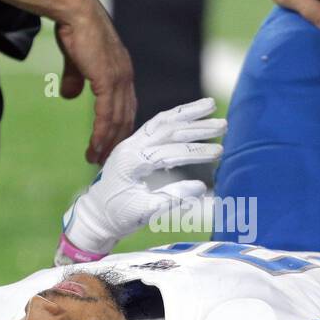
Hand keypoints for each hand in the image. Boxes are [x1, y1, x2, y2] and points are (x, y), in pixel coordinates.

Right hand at [53, 0, 136, 164]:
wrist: (74, 10)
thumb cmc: (74, 28)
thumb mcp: (75, 59)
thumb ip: (75, 78)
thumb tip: (69, 96)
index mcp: (122, 72)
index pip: (125, 106)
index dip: (119, 127)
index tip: (110, 144)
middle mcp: (125, 77)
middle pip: (125, 118)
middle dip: (115, 141)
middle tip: (105, 160)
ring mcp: (119, 79)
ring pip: (117, 120)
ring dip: (107, 143)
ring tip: (96, 159)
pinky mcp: (108, 80)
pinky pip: (107, 114)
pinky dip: (102, 133)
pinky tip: (96, 146)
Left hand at [58, 97, 224, 260]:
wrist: (96, 214)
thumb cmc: (118, 216)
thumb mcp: (144, 212)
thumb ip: (171, 199)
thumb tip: (201, 187)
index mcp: (129, 163)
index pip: (167, 153)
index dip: (194, 153)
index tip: (219, 152)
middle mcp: (130, 146)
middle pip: (167, 130)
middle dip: (197, 127)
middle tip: (223, 124)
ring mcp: (131, 142)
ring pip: (162, 121)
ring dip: (188, 113)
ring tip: (212, 104)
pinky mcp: (135, 143)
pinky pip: (157, 124)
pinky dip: (177, 116)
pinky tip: (193, 112)